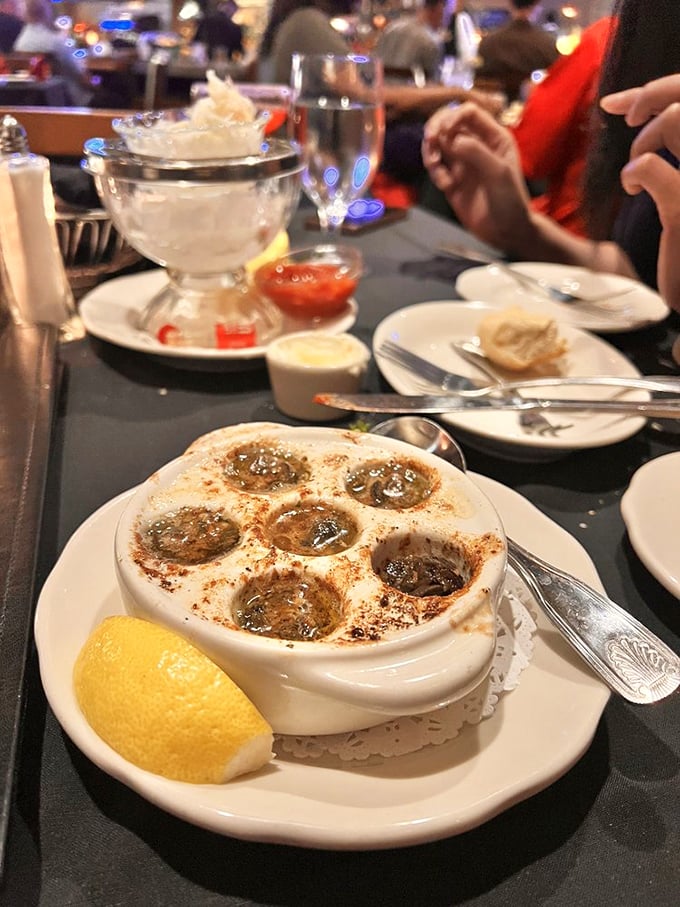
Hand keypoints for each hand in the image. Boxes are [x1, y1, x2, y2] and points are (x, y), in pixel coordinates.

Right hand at [421, 103, 533, 251]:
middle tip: (430, 141)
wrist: (506, 232)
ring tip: (434, 167)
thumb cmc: (510, 200)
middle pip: (449, 123)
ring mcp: (462, 162)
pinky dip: (435, 173)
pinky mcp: (451, 180)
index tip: (444, 131)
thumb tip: (450, 139)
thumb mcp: (499, 173)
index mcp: (493, 136)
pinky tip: (446, 187)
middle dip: (436, 129)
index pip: (469, 113)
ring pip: (438, 144)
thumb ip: (476, 152)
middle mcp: (476, 145)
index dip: (454, 116)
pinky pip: (436, 167)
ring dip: (431, 152)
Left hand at [602, 75, 679, 310]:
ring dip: (643, 141)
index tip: (616, 104)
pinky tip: (632, 191)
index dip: (656, 87)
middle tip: (627, 119)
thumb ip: (671, 144)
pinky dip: (633, 172)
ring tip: (637, 173)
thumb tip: (625, 104)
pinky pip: (651, 166)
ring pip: (676, 118)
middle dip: (650, 96)